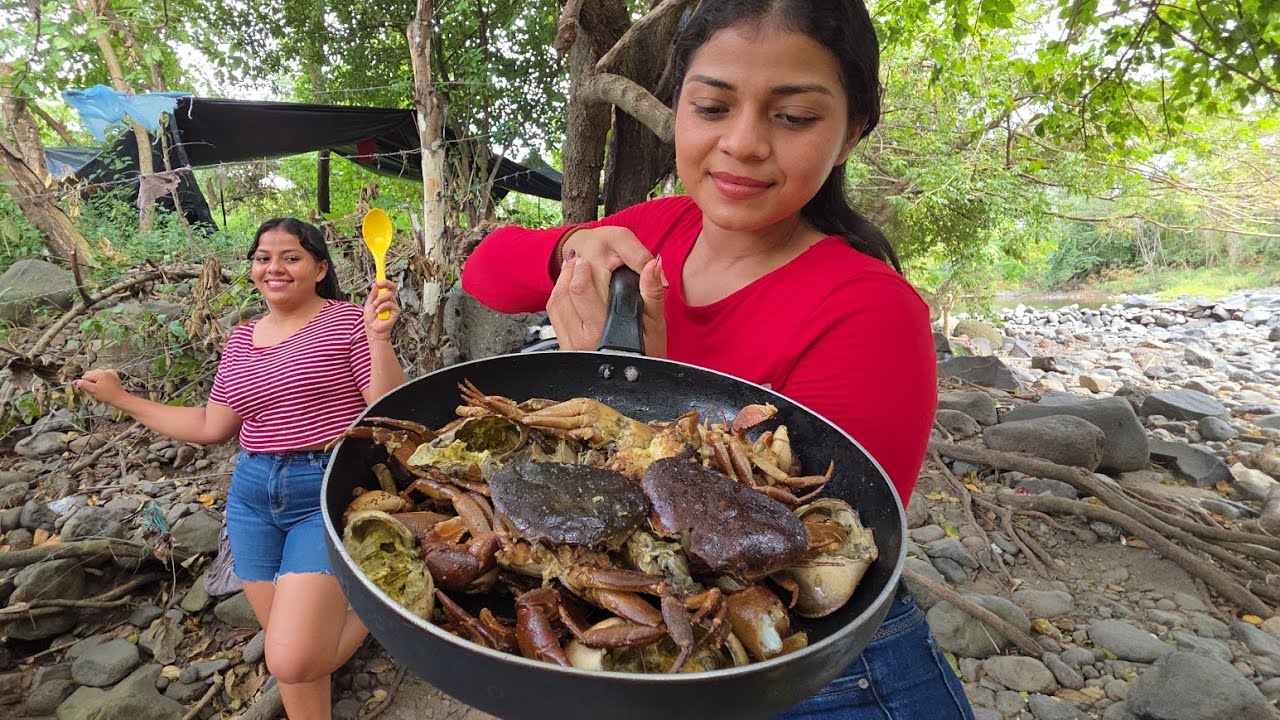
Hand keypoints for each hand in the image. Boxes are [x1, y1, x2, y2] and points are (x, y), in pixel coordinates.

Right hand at [75, 368, 128, 406]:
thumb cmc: (107, 395)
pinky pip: (103, 375)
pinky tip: (104, 385)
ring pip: (96, 374)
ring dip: (95, 380)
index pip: (85, 376)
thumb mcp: (93, 391)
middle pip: (90, 374)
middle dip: (90, 381)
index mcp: (100, 373)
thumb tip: (75, 381)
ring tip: (100, 388)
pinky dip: (102, 379)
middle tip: (95, 390)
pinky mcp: (113, 375)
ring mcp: (110, 372)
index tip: (90, 390)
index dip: (86, 384)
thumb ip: (84, 385)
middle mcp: (105, 370)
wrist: (120, 398)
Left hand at [364, 280, 400, 340]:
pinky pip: (390, 304)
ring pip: (389, 295)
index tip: (378, 279)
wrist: (372, 329)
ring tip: (375, 305)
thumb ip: (373, 294)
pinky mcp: (396, 311)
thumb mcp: (369, 303)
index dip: (384, 280)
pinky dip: (382, 307)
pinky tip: (378, 311)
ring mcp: (393, 305)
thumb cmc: (371, 318)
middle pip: (392, 287)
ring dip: (380, 299)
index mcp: (383, 297)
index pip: (386, 286)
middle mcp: (389, 300)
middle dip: (386, 283)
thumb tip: (375, 284)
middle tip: (379, 285)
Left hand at [548, 227, 667, 355]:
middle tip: (577, 261)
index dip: (581, 271)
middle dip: (569, 273)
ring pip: (555, 305)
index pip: (581, 291)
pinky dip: (558, 300)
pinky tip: (568, 292)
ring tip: (571, 271)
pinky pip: (555, 318)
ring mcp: (571, 345)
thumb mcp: (655, 323)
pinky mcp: (567, 348)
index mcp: (602, 330)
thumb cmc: (649, 354)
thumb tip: (653, 265)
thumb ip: (652, 292)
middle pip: (564, 295)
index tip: (586, 261)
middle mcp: (582, 339)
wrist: (639, 381)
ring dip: (561, 284)